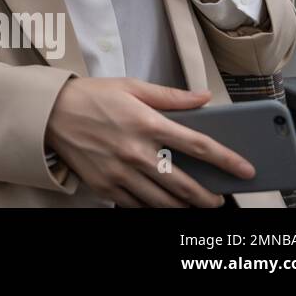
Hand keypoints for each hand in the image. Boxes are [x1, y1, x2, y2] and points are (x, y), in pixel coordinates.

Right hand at [45, 77, 252, 206]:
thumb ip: (171, 96)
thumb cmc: (91, 97)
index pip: (198, 145)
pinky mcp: (106, 186)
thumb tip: (204, 98)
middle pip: (185, 184)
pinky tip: (164, 205)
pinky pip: (138, 206)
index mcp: (146, 123)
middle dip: (209, 196)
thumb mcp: (131, 86)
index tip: (245, 169)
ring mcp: (120, 173)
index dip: (227, 160)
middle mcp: (136, 151)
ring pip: (165, 201)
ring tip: (196, 205)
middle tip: (219, 198)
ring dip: (186, 207)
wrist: (50, 113)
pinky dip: (156, 209)